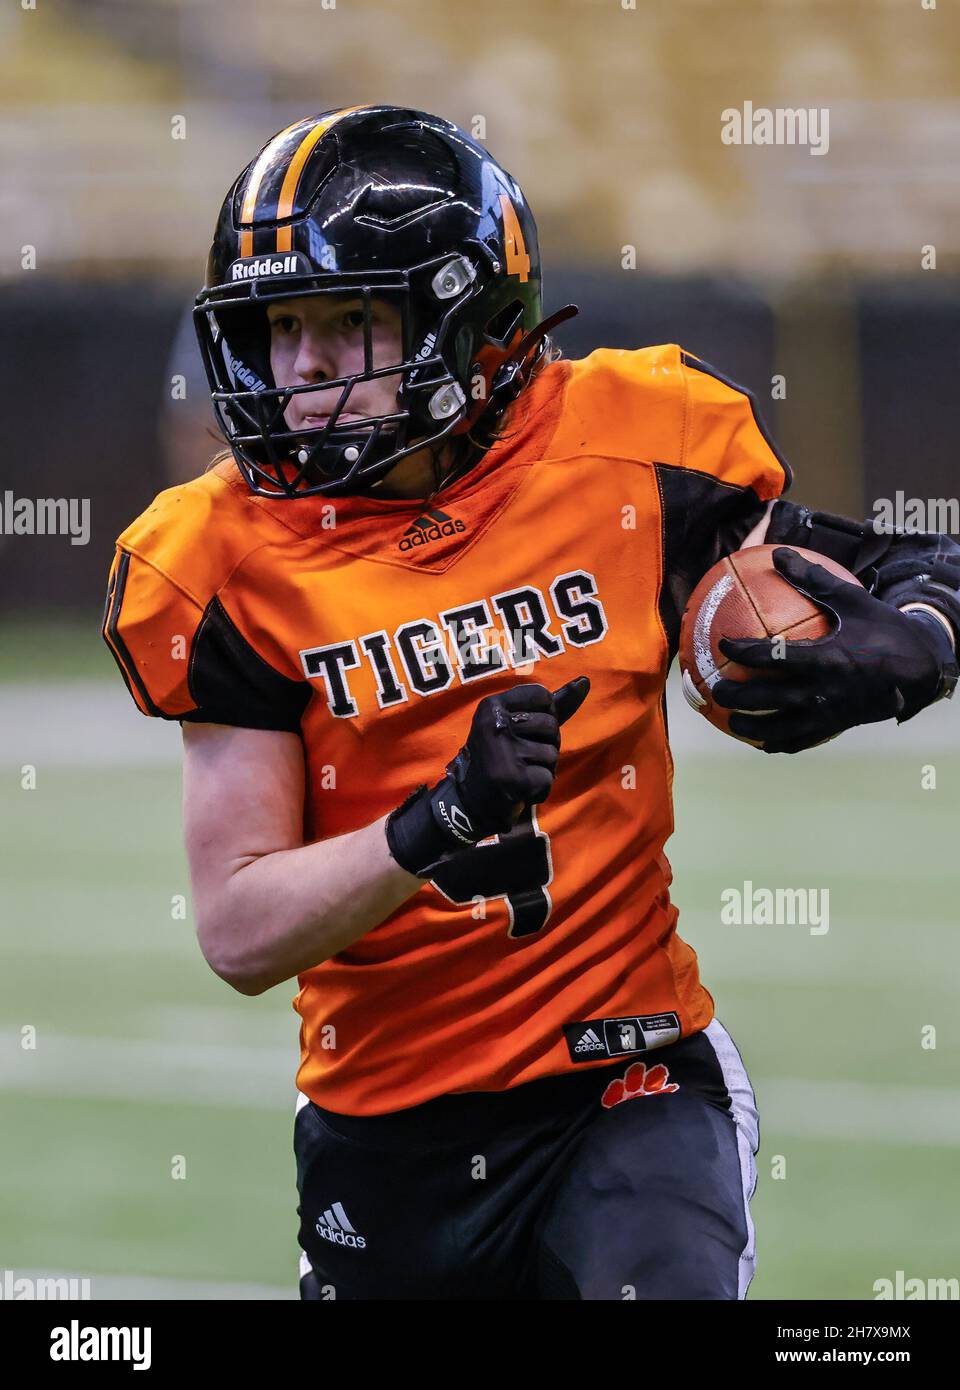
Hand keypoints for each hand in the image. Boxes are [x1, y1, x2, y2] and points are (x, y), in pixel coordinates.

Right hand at [386, 676, 589, 874]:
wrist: (470, 803)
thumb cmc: (501, 758)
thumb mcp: (516, 724)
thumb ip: (551, 705)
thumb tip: (585, 681)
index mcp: (492, 706)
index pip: (543, 696)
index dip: (545, 715)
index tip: (525, 730)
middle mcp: (494, 725)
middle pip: (551, 725)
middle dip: (546, 745)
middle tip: (520, 757)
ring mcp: (502, 752)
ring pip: (552, 754)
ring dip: (543, 768)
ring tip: (519, 773)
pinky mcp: (512, 779)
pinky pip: (547, 779)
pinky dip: (539, 788)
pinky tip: (520, 789)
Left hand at [709, 547, 946, 753]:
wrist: (922, 671)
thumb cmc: (886, 632)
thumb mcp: (853, 600)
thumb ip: (813, 579)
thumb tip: (779, 554)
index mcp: (825, 659)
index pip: (771, 657)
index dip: (742, 651)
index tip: (723, 643)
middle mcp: (823, 691)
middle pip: (766, 699)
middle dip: (735, 697)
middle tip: (715, 688)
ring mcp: (828, 714)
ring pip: (779, 729)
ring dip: (750, 727)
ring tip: (732, 720)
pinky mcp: (836, 727)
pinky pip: (801, 741)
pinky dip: (779, 743)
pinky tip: (763, 742)